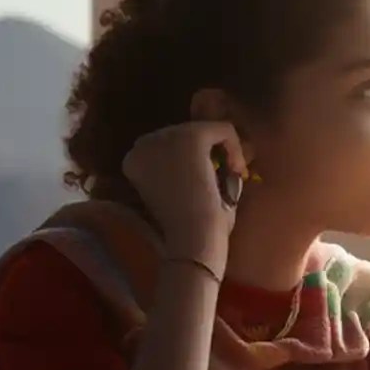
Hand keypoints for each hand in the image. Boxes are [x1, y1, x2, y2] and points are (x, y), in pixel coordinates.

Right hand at [122, 121, 249, 275]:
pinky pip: (222, 128)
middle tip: (225, 179)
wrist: (190, 241)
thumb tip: (210, 154)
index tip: (207, 182)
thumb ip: (181, 170)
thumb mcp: (174, 194)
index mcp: (133, 159)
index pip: (169, 145)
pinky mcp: (191, 136)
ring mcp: (165, 137)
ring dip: (222, 151)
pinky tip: (236, 172)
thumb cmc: (186, 230)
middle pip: (186, 133)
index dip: (192, 160)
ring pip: (205, 129)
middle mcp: (143, 143)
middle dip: (208, 152)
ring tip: (230, 179)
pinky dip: (235, 146)